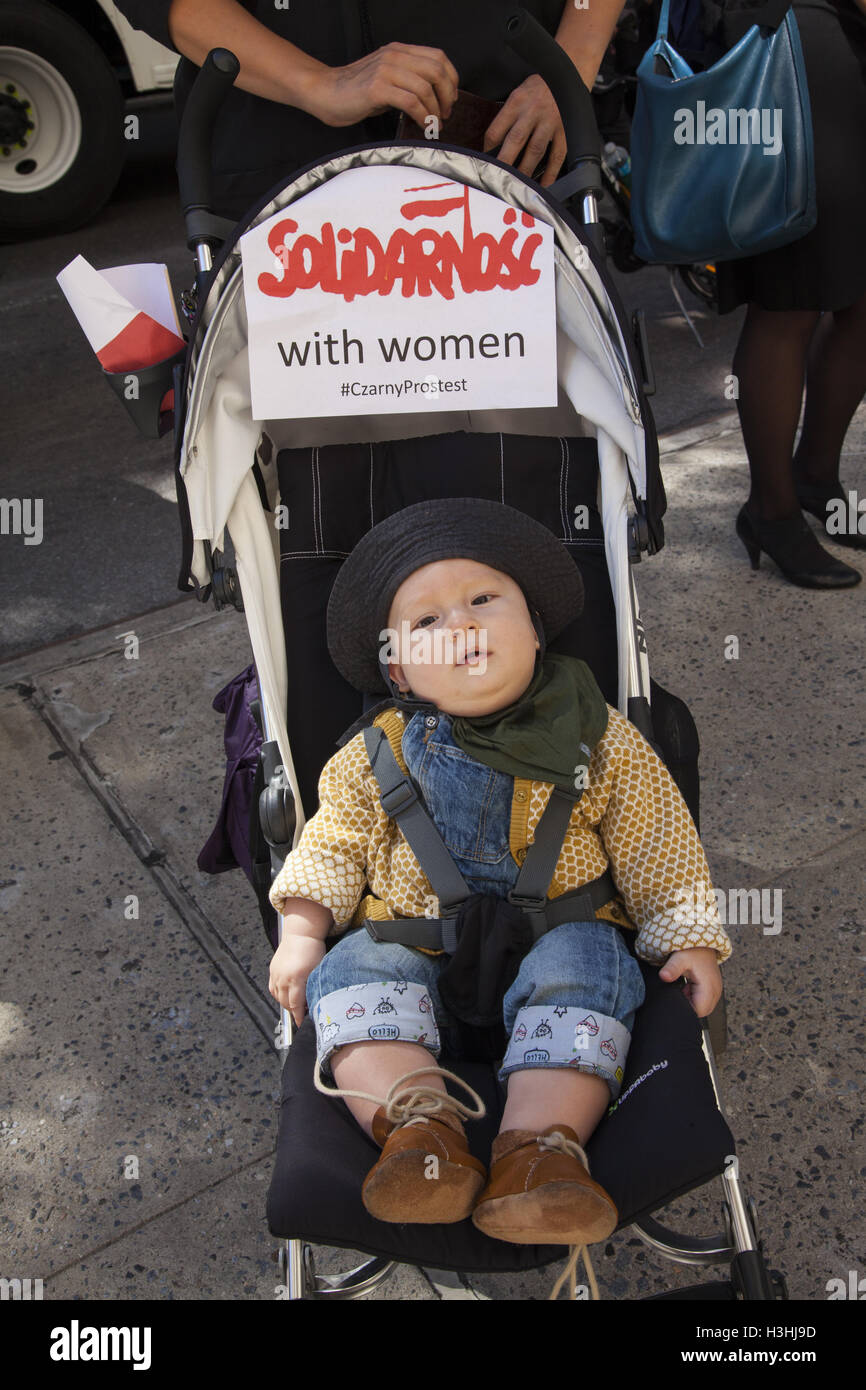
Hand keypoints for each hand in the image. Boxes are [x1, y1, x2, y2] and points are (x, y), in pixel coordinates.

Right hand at [268, 934, 325, 1026]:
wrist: (301, 933)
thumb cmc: (314, 950)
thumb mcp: (318, 970)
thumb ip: (314, 988)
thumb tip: (314, 1004)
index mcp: (296, 977)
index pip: (295, 1004)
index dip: (299, 1017)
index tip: (302, 1024)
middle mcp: (283, 977)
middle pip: (285, 1003)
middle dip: (294, 1011)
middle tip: (303, 1015)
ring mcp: (276, 973)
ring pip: (278, 997)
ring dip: (286, 1004)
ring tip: (296, 1005)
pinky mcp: (272, 970)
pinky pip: (273, 988)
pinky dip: (279, 995)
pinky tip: (287, 995)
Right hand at [310, 42, 457, 128]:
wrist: (325, 92)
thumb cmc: (356, 91)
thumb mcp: (386, 78)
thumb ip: (407, 80)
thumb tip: (434, 97)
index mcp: (399, 51)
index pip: (438, 57)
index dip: (451, 79)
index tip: (450, 99)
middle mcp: (394, 56)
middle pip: (436, 70)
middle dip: (447, 96)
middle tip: (445, 114)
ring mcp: (385, 71)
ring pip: (425, 88)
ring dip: (434, 110)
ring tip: (434, 124)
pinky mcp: (377, 89)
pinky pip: (410, 102)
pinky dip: (422, 116)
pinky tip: (422, 125)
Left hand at [483, 74, 566, 186]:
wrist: (571, 72)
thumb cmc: (541, 86)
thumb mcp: (520, 93)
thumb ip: (508, 115)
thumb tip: (494, 144)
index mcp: (516, 101)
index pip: (496, 130)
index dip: (487, 150)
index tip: (485, 163)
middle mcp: (532, 111)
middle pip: (514, 141)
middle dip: (504, 162)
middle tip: (496, 180)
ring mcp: (550, 122)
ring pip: (535, 151)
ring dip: (525, 171)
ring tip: (518, 186)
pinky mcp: (565, 130)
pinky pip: (557, 156)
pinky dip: (551, 173)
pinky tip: (544, 185)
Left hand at [658, 947, 721, 1017]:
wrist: (701, 943)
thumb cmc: (692, 950)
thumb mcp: (679, 958)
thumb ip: (672, 969)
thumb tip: (664, 977)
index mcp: (709, 988)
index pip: (699, 1011)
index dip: (686, 1009)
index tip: (676, 999)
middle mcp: (715, 991)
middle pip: (701, 1011)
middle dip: (688, 1006)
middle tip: (679, 993)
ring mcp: (715, 990)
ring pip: (702, 1006)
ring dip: (691, 1001)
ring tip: (683, 988)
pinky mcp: (713, 988)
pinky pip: (703, 1000)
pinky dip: (693, 997)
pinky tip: (686, 987)